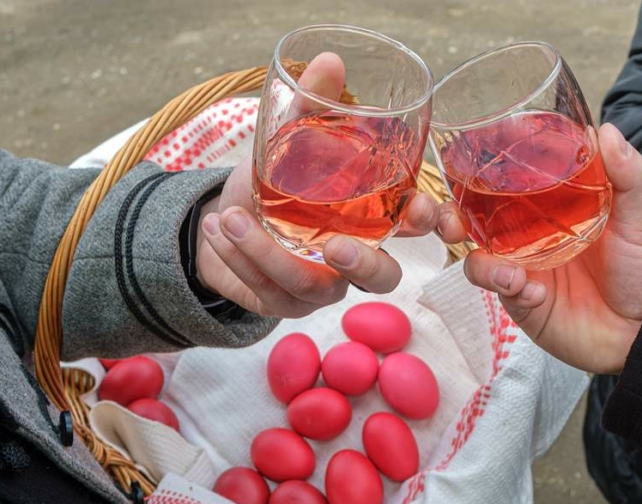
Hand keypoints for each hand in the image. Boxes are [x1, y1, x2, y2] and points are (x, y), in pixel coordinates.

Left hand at [194, 53, 439, 317]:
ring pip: (312, 287)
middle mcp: (355, 257)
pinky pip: (269, 291)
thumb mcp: (289, 142)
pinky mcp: (285, 303)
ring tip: (230, 217)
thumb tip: (329, 62)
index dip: (425, 222)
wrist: (224, 224)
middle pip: (384, 278)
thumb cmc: (271, 186)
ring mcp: (323, 286)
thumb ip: (311, 108)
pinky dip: (238, 258)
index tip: (421, 212)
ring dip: (267, 253)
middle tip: (334, 246)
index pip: (413, 224)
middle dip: (364, 266)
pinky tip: (216, 229)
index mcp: (371, 217)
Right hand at [442, 123, 641, 373]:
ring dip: (481, 264)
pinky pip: (502, 293)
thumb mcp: (636, 216)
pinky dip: (510, 289)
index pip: (502, 188)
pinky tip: (536, 292)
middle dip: (451, 221)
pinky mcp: (523, 304)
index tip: (463, 165)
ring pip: (478, 260)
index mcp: (547, 210)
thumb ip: (626, 175)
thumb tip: (607, 130)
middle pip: (473, 224)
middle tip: (451, 224)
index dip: (475, 178)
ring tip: (510, 274)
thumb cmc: (641, 268)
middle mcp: (527, 238)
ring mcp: (522, 271)